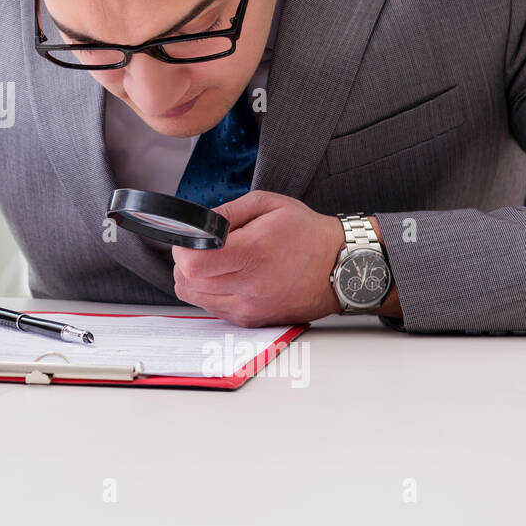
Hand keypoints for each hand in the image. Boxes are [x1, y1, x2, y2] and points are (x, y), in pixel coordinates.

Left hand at [171, 190, 343, 326]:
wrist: (341, 268)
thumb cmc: (307, 234)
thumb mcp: (267, 204)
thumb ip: (225, 212)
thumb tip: (195, 223)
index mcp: (252, 253)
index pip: (192, 262)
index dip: (184, 247)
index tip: (193, 238)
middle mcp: (249, 286)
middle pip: (186, 282)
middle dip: (186, 261)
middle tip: (204, 248)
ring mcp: (249, 308)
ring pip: (194, 297)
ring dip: (195, 278)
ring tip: (217, 262)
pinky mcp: (251, 320)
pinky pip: (212, 308)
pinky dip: (210, 292)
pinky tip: (229, 277)